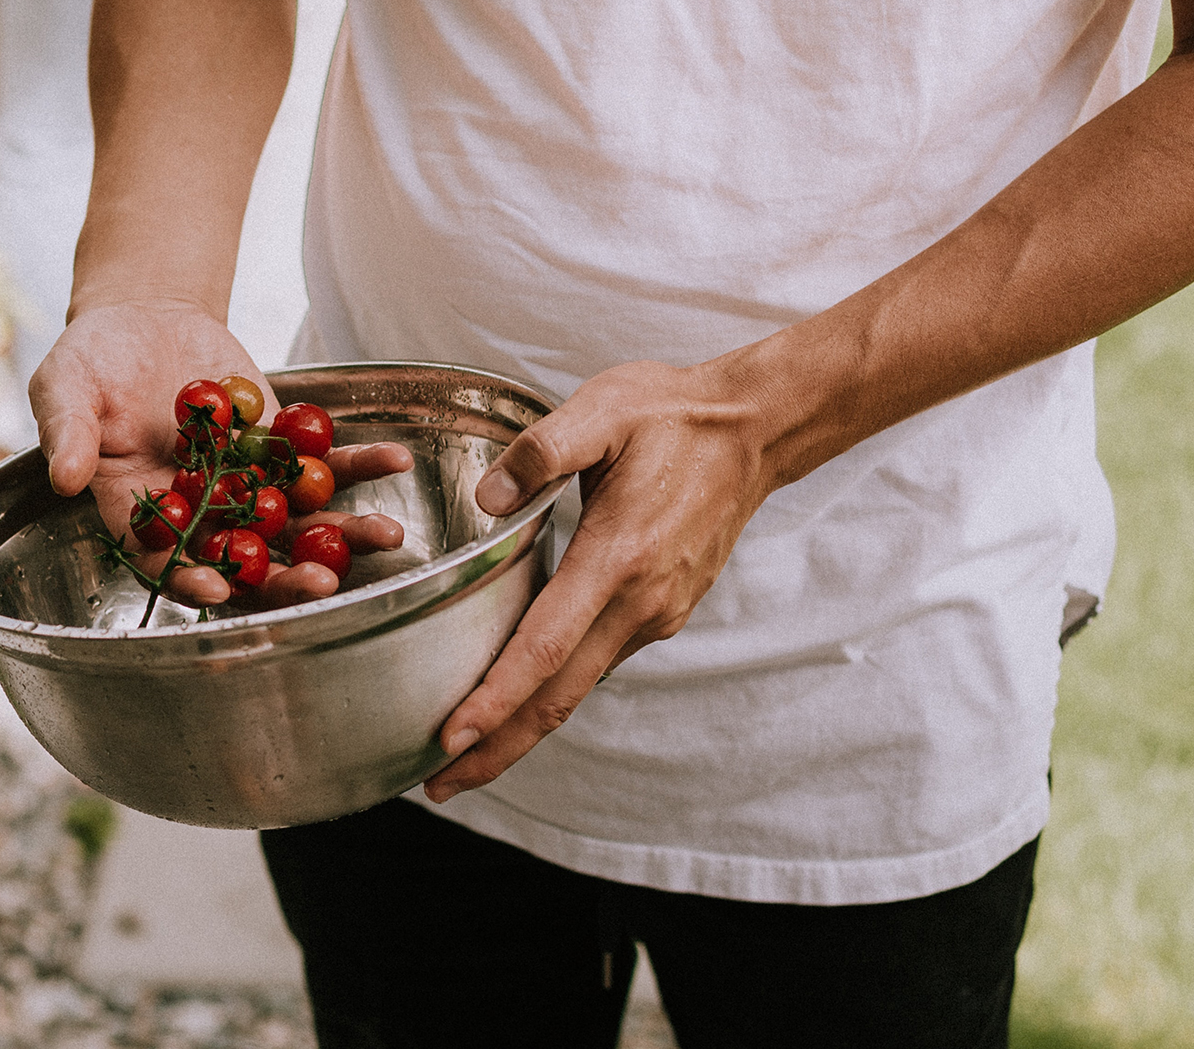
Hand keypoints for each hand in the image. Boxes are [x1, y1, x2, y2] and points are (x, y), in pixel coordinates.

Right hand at [31, 298, 411, 606]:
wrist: (144, 320)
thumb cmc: (91, 361)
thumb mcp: (65, 387)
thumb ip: (67, 432)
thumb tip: (64, 478)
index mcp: (139, 513)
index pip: (164, 561)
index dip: (191, 578)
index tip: (221, 586)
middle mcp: (199, 511)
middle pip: (245, 559)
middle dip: (286, 577)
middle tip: (323, 584)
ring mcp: (246, 483)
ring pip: (298, 524)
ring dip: (344, 534)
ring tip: (387, 537)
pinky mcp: (281, 446)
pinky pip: (324, 463)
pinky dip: (359, 464)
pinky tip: (394, 460)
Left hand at [424, 359, 775, 801]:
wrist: (755, 430)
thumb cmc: (673, 415)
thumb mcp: (603, 410)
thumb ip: (540, 450)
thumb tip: (488, 498)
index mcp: (619, 557)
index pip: (546, 647)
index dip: (495, 699)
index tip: (450, 737)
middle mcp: (641, 601)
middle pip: (560, 697)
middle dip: (497, 747)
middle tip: (438, 782)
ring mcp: (657, 613)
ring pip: (579, 687)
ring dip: (522, 727)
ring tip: (464, 753)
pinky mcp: (663, 611)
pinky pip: (598, 663)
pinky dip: (554, 692)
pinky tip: (519, 697)